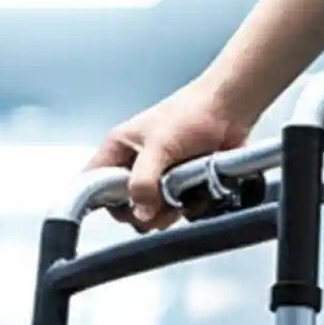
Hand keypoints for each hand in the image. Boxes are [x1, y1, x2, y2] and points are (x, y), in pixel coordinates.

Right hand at [86, 80, 254, 231]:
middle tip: (161, 204)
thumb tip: (140, 215)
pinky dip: (185, 208)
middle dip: (142, 211)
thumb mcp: (159, 147)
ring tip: (182, 197)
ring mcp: (158, 177)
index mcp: (119, 148)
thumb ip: (143, 182)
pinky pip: (174, 210)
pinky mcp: (180, 186)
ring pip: (150, 212)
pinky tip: (196, 195)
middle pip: (124, 205)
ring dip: (167, 212)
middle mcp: (135, 165)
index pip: (92, 182)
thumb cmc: (191, 114)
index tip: (124, 207)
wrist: (231, 110)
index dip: (101, 199)